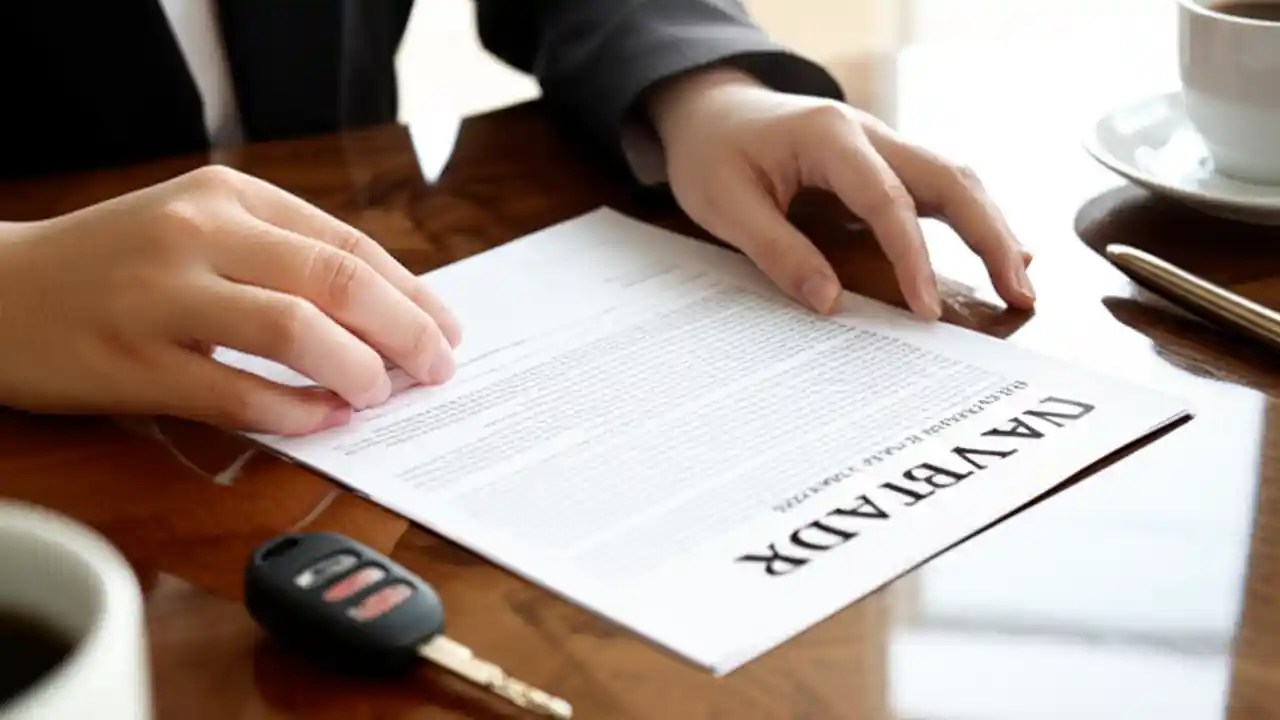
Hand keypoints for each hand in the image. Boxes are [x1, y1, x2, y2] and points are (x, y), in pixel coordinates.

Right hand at [0, 166, 460, 434]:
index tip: (447, 330)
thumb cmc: (118, 263)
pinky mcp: (137, 363)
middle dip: (406, 332)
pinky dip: (297, 413)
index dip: (412, 294)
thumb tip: (387, 311)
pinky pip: (241, 395)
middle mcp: (200, 233)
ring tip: (379, 394)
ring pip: (297, 331)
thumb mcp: (200, 226)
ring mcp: (165, 297)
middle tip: (436, 369)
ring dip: (358, 371)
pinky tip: (323, 420)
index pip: (348, 244)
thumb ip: (283, 255)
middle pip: (339, 281)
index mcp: (229, 195)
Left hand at [645, 67, 1034, 318]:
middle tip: (1019, 294)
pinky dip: (972, 222)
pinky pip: (940, 190)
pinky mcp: (885, 165)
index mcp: (828, 138)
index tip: (928, 311)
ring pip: (956, 180)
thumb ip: (777, 251)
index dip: (913, 257)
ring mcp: (883, 146)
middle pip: (949, 178)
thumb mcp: (725, 206)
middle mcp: (870, 134)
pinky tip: (1001, 254)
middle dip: (990, 236)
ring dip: (993, 229)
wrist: (711, 112)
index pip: (886, 200)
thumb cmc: (713, 155)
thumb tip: (830, 304)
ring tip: (1020, 285)